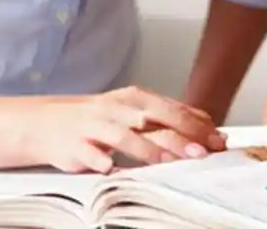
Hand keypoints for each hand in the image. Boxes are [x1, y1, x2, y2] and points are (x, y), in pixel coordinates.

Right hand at [24, 86, 226, 172]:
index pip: (172, 110)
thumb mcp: (134, 111)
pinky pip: (89, 153)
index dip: (197, 125)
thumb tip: (208, 126)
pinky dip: (101, 161)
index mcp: (135, 98)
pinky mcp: (74, 145)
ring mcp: (95, 126)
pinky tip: (111, 169)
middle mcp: (117, 109)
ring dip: (147, 150)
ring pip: (124, 136)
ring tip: (168, 162)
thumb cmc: (99, 119)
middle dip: (180, 137)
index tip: (218, 141)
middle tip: (202, 152)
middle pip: (154, 121)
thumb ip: (168, 118)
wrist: (48, 122)